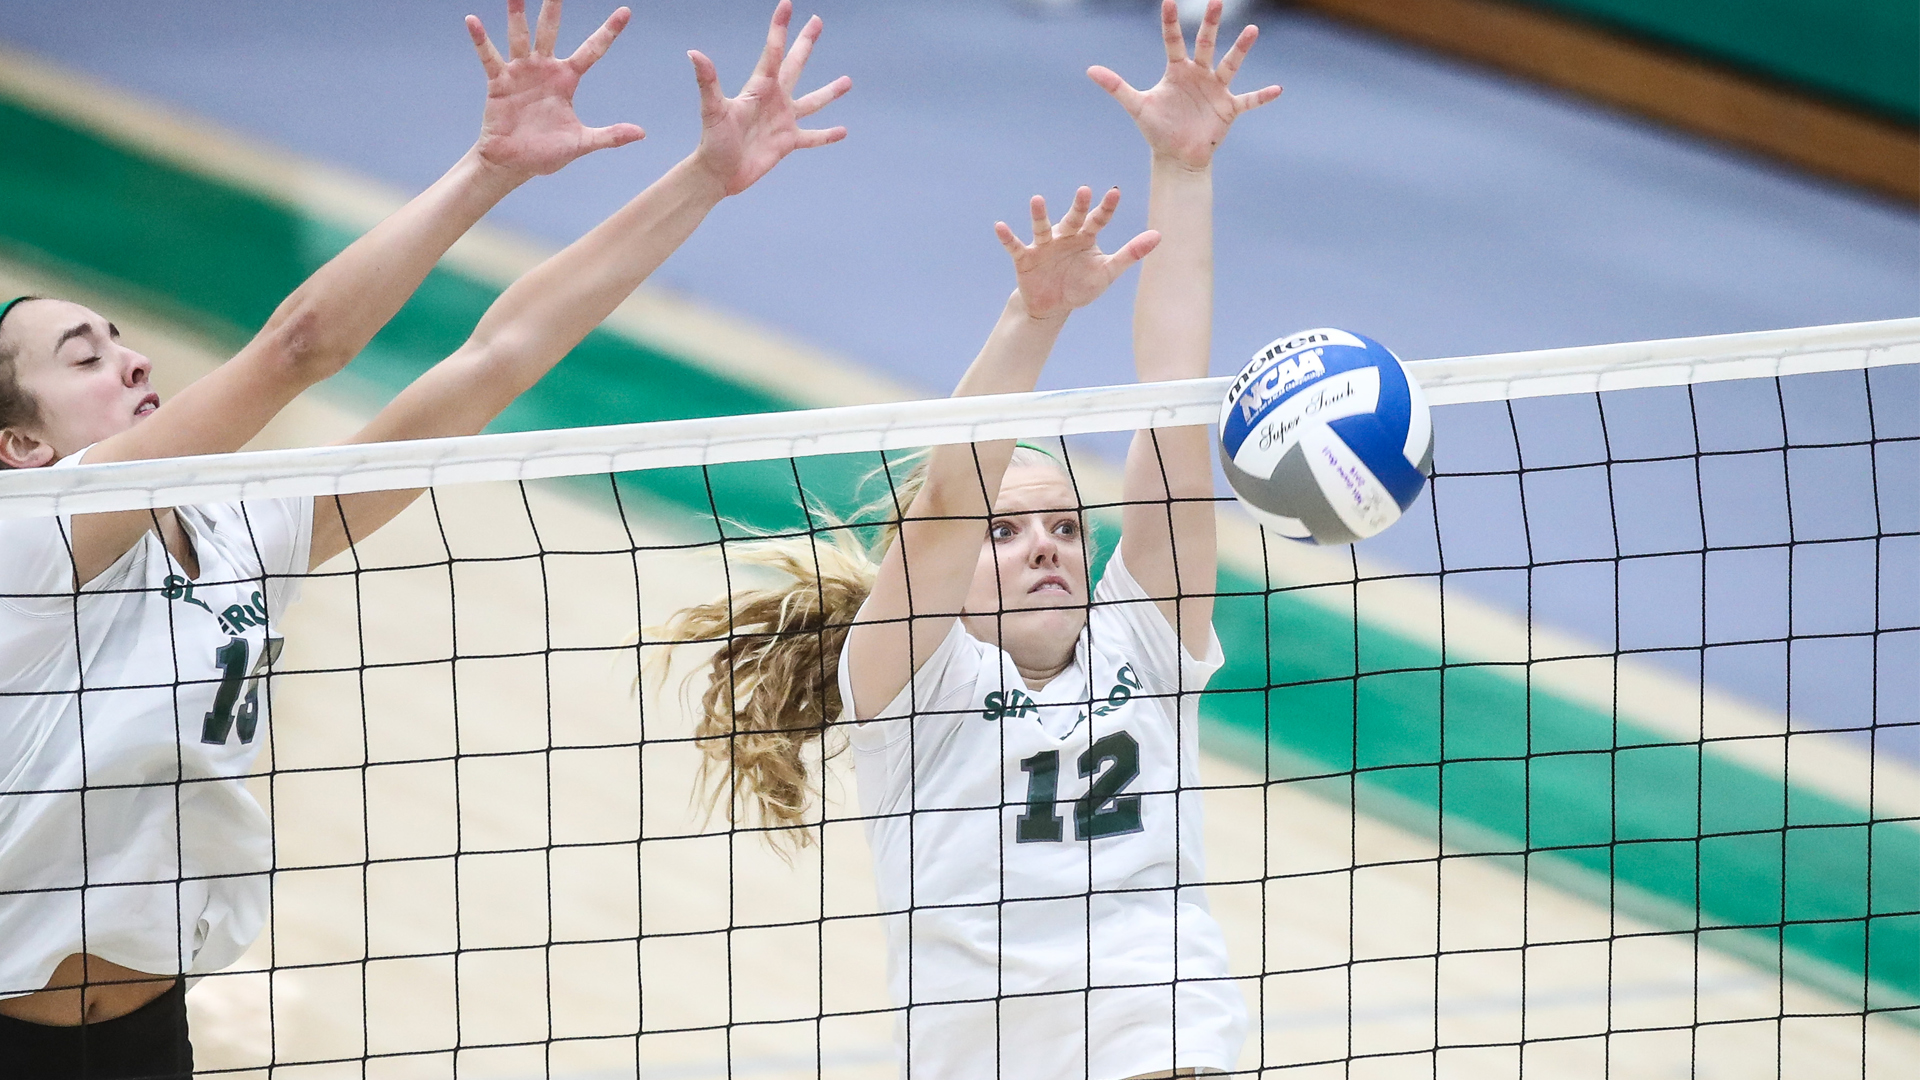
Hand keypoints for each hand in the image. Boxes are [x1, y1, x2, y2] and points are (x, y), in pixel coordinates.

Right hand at [466, 0, 645, 177]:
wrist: (514, 164)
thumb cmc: (547, 152)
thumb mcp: (582, 143)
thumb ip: (610, 135)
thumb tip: (641, 133)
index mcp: (567, 79)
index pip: (592, 50)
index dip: (608, 31)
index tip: (626, 11)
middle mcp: (544, 68)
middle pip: (550, 31)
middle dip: (553, 8)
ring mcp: (520, 72)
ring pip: (520, 36)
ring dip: (517, 15)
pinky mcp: (499, 82)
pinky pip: (490, 57)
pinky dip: (481, 40)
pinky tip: (473, 21)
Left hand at [689, 1, 852, 196]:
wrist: (718, 172)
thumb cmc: (713, 140)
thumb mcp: (713, 109)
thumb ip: (708, 82)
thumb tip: (694, 53)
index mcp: (759, 87)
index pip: (773, 52)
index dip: (780, 28)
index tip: (787, 5)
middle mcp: (774, 99)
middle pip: (795, 65)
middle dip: (806, 43)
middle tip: (817, 21)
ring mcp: (783, 120)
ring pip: (812, 101)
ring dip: (829, 92)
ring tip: (847, 81)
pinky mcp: (788, 141)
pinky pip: (813, 136)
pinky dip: (827, 135)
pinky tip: (843, 131)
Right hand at [996, 187, 1159, 321]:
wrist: (1052, 307)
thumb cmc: (1081, 285)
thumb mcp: (1107, 272)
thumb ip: (1131, 254)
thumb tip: (1159, 235)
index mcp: (1085, 237)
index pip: (1098, 219)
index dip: (1106, 208)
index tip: (1115, 192)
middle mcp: (1064, 236)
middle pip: (1072, 218)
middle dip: (1078, 206)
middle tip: (1084, 191)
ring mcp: (1044, 245)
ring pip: (1042, 227)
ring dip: (1039, 214)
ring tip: (1037, 199)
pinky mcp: (1025, 258)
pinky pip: (1015, 246)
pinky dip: (1007, 237)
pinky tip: (1000, 226)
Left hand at [1088, 0, 1280, 168]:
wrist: (1176, 157)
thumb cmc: (1157, 129)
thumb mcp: (1137, 107)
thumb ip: (1116, 87)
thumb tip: (1090, 70)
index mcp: (1177, 70)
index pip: (1173, 41)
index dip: (1171, 22)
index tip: (1169, 0)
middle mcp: (1199, 74)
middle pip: (1206, 43)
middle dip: (1211, 23)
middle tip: (1216, 0)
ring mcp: (1216, 90)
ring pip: (1230, 64)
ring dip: (1241, 49)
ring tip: (1252, 30)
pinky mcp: (1228, 109)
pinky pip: (1248, 100)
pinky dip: (1262, 96)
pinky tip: (1278, 89)